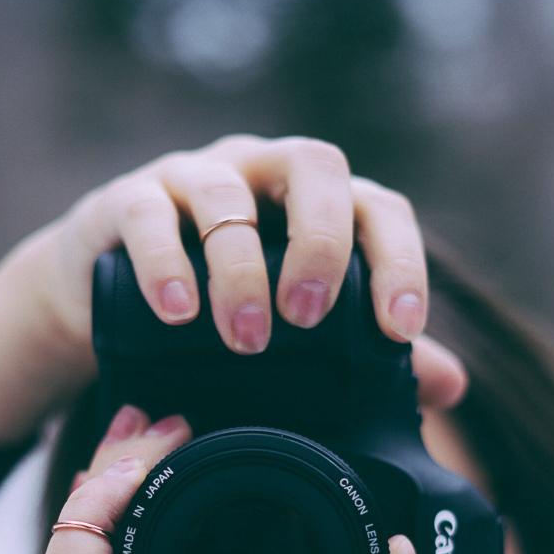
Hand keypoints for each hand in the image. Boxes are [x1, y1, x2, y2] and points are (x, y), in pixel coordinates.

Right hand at [0, 133, 467, 446]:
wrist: (101, 299)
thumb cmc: (217, 309)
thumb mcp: (294, 332)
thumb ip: (369, 352)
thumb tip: (452, 387)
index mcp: (315, 202)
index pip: (377, 206)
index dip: (399, 260)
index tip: (399, 330)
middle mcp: (261, 173)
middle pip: (314, 166)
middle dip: (322, 243)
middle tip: (309, 319)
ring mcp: (191, 178)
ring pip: (226, 194)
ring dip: (240, 269)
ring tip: (245, 338)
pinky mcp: (126, 199)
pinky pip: (147, 212)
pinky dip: (165, 262)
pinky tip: (177, 312)